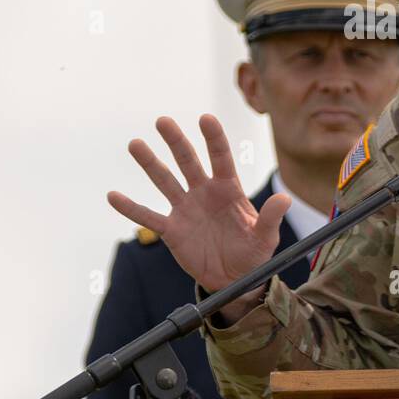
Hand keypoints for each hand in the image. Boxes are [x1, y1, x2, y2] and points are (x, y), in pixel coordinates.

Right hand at [107, 115, 290, 295]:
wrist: (235, 279)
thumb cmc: (253, 254)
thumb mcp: (265, 238)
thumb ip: (271, 218)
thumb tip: (285, 198)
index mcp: (229, 190)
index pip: (221, 158)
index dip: (214, 139)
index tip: (205, 119)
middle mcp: (204, 193)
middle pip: (188, 162)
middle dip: (176, 141)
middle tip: (163, 121)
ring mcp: (186, 209)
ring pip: (165, 181)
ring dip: (150, 164)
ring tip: (135, 144)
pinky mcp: (172, 230)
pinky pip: (149, 217)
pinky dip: (131, 208)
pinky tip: (113, 196)